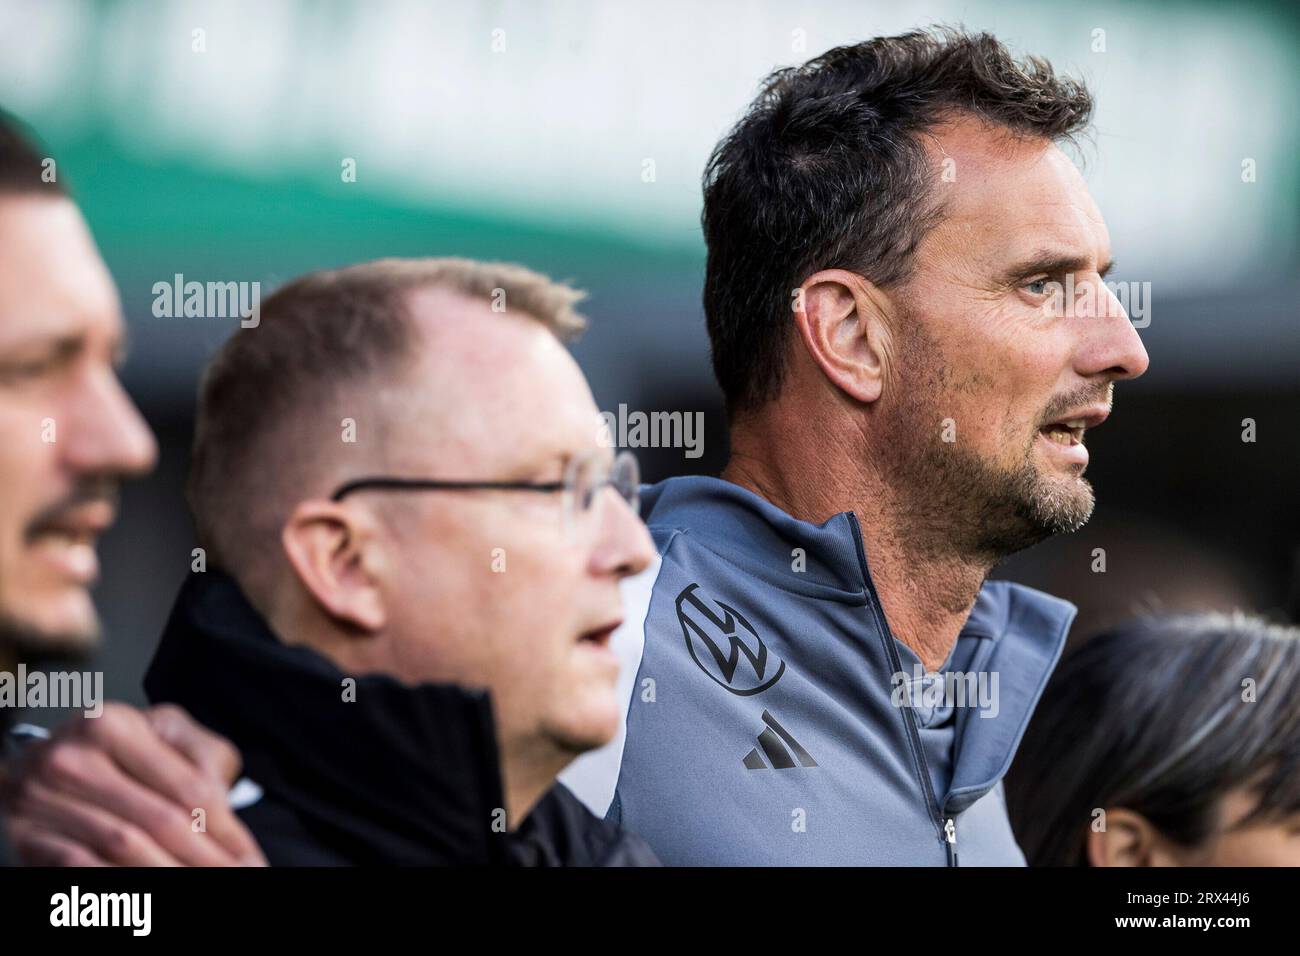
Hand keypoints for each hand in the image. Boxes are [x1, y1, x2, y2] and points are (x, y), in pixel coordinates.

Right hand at [1, 702, 266, 865]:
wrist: (42, 759)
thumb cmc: (118, 746)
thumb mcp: (166, 732)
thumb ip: (202, 758)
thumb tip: (221, 808)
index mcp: (113, 725)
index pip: (188, 788)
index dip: (226, 831)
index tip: (251, 860)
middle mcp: (73, 759)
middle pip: (159, 821)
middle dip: (206, 860)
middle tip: (239, 879)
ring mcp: (42, 799)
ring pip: (124, 848)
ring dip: (170, 874)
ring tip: (208, 888)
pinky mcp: (29, 836)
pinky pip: (82, 867)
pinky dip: (120, 883)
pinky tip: (149, 893)